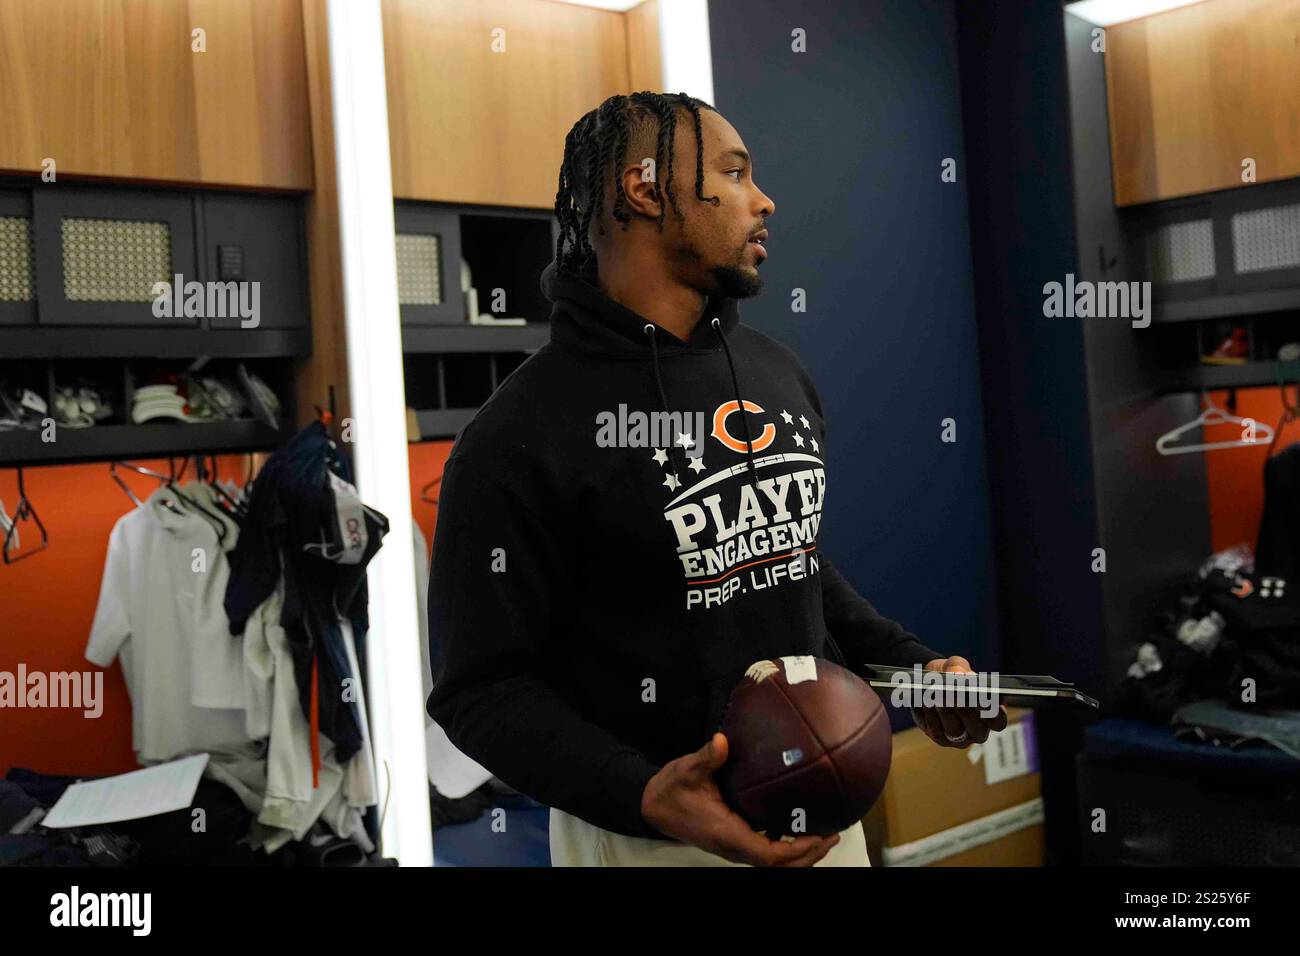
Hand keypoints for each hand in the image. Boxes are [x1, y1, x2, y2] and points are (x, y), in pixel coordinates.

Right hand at [640, 732, 840, 865]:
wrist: (653, 804)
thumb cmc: (672, 790)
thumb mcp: (687, 770)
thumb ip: (706, 758)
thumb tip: (722, 741)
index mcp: (727, 834)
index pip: (769, 855)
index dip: (796, 850)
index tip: (818, 837)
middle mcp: (734, 847)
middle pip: (778, 865)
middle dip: (808, 856)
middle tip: (833, 836)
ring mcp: (734, 846)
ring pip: (773, 862)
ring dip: (799, 854)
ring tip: (823, 835)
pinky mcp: (734, 840)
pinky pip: (766, 851)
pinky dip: (786, 846)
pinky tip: (796, 827)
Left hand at [909, 656, 1007, 747]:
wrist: (930, 680)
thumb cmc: (952, 675)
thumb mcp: (956, 665)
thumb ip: (959, 667)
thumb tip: (958, 675)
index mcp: (990, 716)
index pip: (998, 722)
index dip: (994, 714)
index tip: (984, 699)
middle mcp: (976, 731)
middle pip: (976, 729)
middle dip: (966, 710)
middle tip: (956, 694)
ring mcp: (959, 738)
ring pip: (954, 730)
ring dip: (945, 711)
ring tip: (937, 695)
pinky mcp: (940, 738)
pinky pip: (935, 730)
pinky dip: (930, 715)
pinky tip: (925, 701)